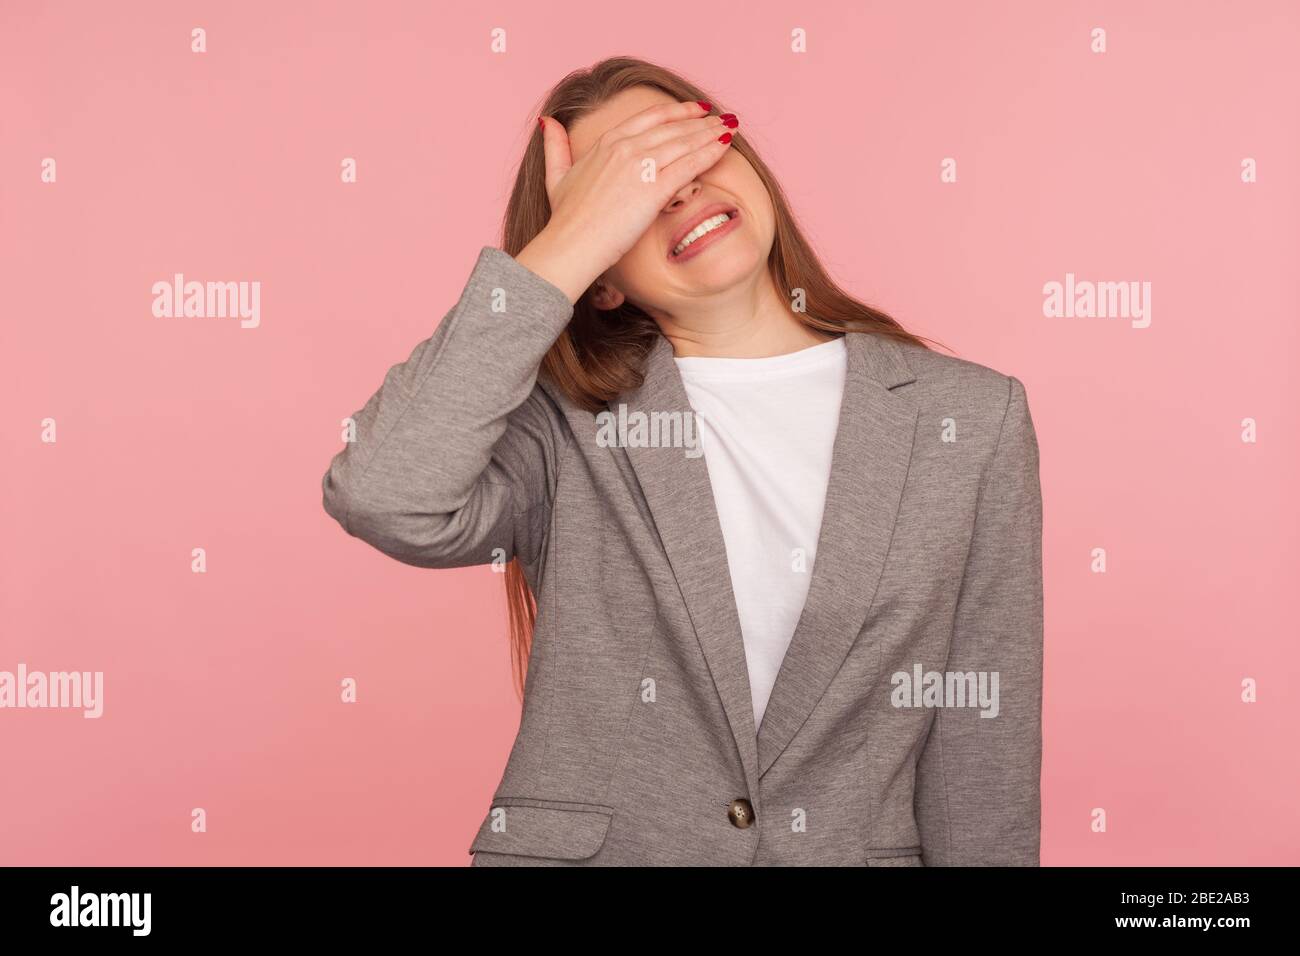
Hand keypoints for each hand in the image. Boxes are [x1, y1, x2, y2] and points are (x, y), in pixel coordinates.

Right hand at [516, 99, 732, 303]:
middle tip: (723, 118)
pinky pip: (689, 165)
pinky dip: (710, 152)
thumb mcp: (555, 176)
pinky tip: (726, 146)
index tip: (697, 110)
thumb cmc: (565, 219)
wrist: (570, 245)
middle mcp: (626, 148)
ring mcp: (640, 166)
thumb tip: (548, 122)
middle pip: (673, 128)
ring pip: (684, 142)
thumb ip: (555, 147)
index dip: (677, 112)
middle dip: (701, 122)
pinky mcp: (653, 189)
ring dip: (711, 133)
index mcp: (607, 143)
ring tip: (731, 129)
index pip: (650, 118)